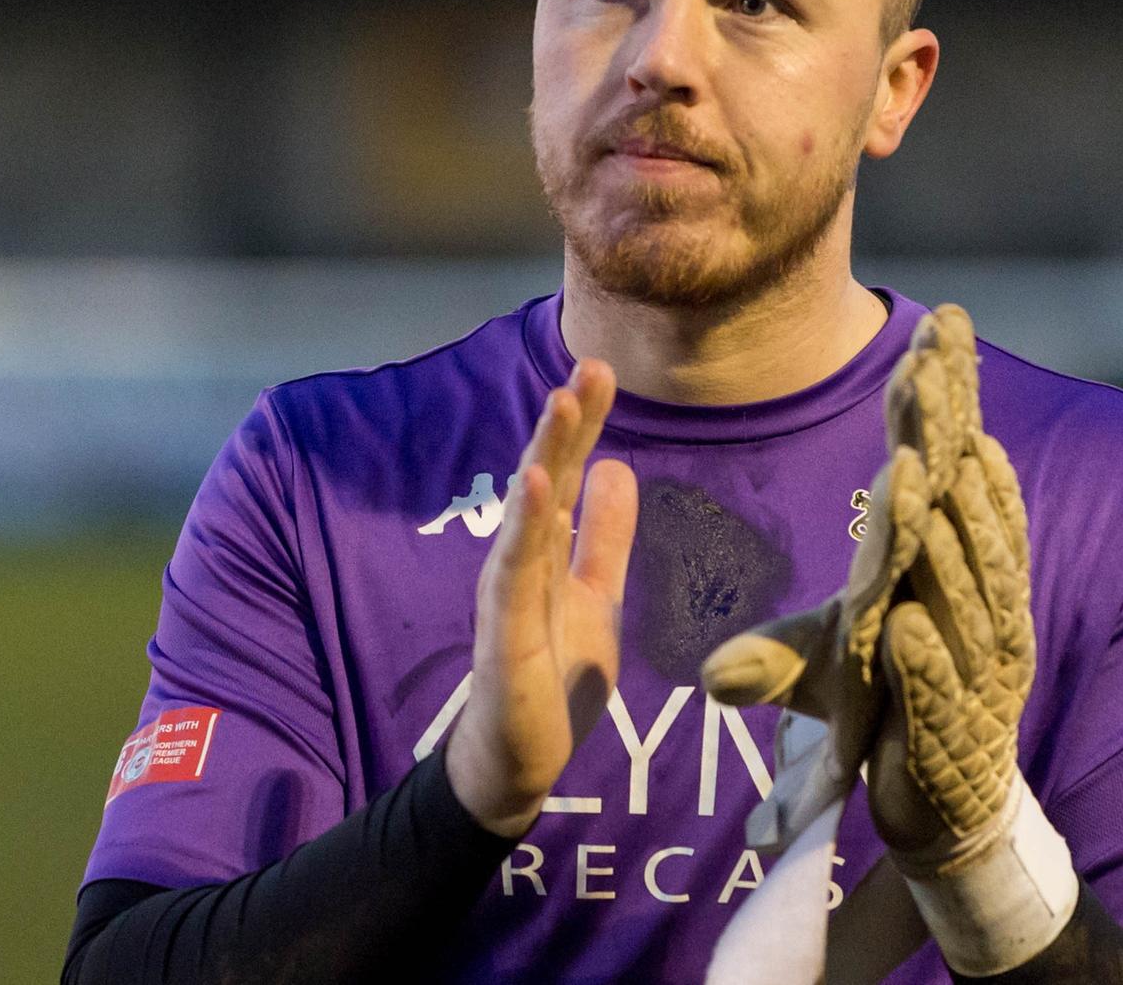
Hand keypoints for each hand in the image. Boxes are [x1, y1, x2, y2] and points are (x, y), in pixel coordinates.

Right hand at [446, 360, 637, 836]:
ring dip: (545, 455)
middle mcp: (523, 559)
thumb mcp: (597, 596)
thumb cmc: (552, 675)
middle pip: (548, 478)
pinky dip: (526, 526)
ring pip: (528, 514)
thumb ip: (606, 538)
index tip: (601, 368)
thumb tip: (620, 467)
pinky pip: (514, 572)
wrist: (519, 757)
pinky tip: (538, 485)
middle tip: (590, 365)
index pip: (570, 473)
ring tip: (561, 403)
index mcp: (549, 548)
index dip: (585, 423)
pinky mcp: (502, 633)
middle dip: (568, 422)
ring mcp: (509, 593)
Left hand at [704, 306, 1073, 974]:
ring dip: (946, 525)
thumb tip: (708, 647)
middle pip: (959, 506)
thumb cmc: (894, 710)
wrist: (949, 809)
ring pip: (961, 583)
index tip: (936, 327)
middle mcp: (973, 602)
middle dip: (946, 435)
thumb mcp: (832, 660)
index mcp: (948, 564)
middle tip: (929, 366)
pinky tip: (907, 623)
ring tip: (920, 468)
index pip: (945, 465)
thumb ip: (779, 642)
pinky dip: (925, 654)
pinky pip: (934, 685)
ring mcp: (973, 665)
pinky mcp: (953, 729)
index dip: (944, 400)